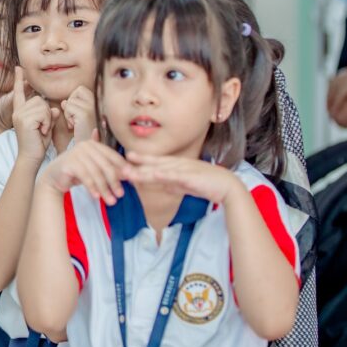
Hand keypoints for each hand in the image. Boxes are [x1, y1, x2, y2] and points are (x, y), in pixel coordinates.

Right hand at [12, 67, 58, 160]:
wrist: (31, 158)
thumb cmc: (38, 144)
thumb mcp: (46, 126)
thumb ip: (50, 115)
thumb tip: (56, 109)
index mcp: (20, 112)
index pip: (19, 92)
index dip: (19, 80)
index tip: (18, 68)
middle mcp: (18, 111)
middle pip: (39, 99)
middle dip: (46, 112)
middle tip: (42, 127)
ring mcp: (19, 115)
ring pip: (42, 106)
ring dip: (47, 118)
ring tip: (41, 130)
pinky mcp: (24, 119)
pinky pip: (43, 112)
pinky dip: (46, 122)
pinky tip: (41, 131)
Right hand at [41, 134, 129, 203]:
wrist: (54, 177)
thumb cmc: (77, 172)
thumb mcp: (95, 168)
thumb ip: (109, 168)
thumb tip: (130, 175)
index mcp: (94, 144)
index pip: (112, 155)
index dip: (123, 168)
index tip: (131, 180)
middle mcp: (86, 146)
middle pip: (106, 165)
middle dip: (114, 181)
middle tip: (121, 194)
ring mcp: (77, 153)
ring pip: (96, 173)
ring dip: (105, 189)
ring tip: (111, 201)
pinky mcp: (70, 163)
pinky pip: (86, 177)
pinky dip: (92, 188)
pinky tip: (97, 197)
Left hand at [61, 85, 96, 142]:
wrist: (87, 150)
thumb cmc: (83, 136)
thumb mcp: (78, 120)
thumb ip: (72, 108)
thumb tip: (63, 102)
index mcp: (99, 103)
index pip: (82, 90)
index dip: (75, 99)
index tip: (76, 114)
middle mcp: (98, 103)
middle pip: (79, 90)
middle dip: (72, 103)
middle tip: (74, 118)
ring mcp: (92, 107)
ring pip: (71, 100)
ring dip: (69, 113)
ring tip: (75, 124)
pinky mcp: (85, 114)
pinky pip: (69, 107)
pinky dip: (68, 117)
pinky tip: (73, 127)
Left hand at [125, 152, 242, 204]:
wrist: (226, 187)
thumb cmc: (207, 185)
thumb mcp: (186, 185)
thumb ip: (173, 184)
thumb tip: (161, 185)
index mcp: (176, 167)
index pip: (154, 163)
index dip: (140, 161)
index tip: (124, 160)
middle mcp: (178, 165)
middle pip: (153, 164)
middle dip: (136, 165)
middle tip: (119, 166)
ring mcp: (184, 170)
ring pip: (160, 170)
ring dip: (145, 171)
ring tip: (130, 172)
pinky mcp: (191, 177)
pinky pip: (175, 176)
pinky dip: (165, 175)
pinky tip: (154, 174)